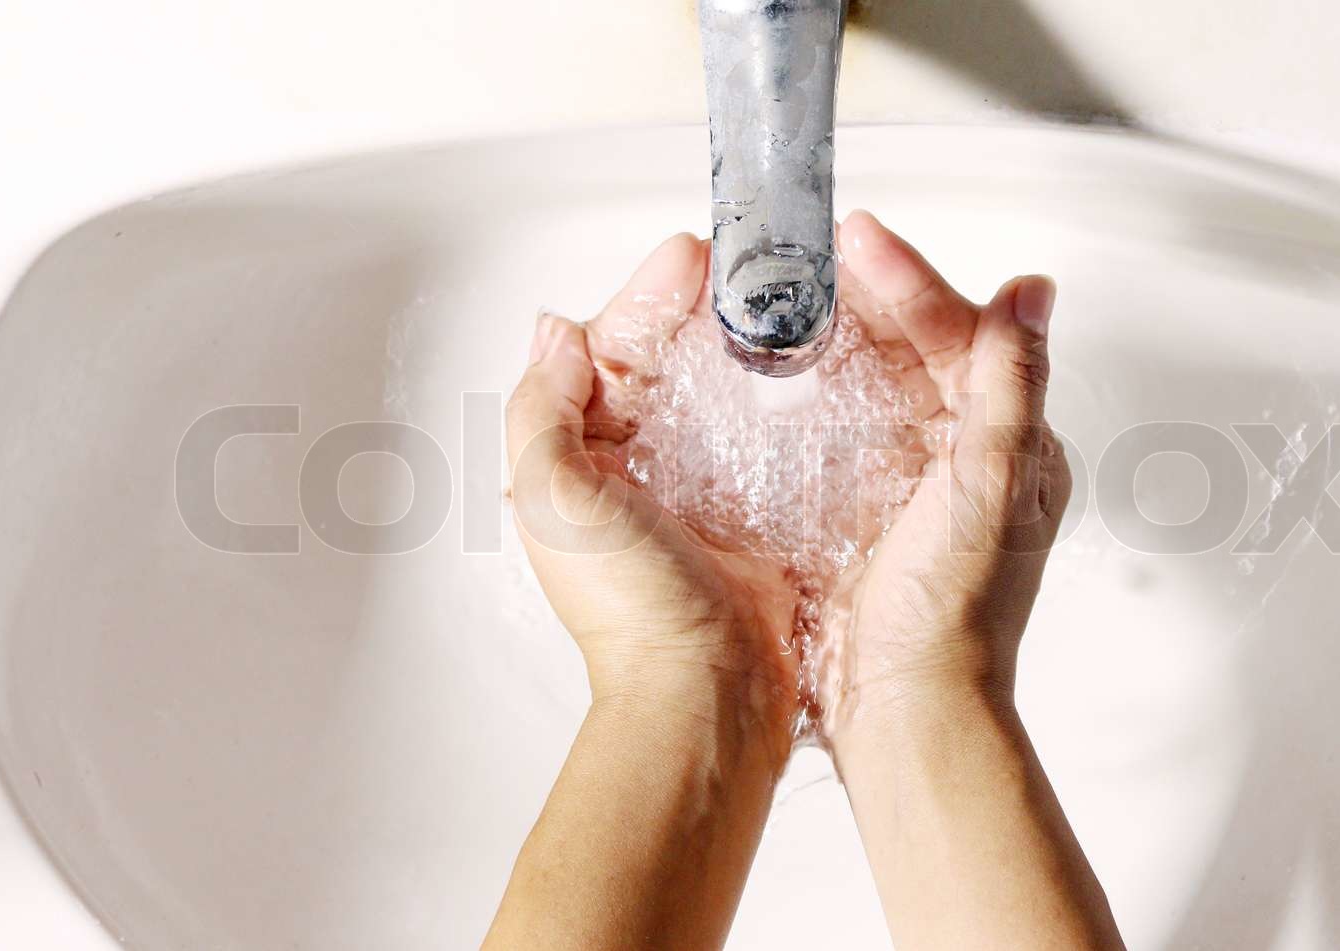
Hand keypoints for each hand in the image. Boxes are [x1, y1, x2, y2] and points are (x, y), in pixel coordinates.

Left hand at [506, 234, 798, 749]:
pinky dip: (774, 395)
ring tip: (768, 299)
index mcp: (577, 460)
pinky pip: (762, 434)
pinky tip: (797, 366)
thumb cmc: (630, 610)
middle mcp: (632, 470)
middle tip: (734, 266)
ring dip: (735, 344)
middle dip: (692, 308)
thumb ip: (541, 410)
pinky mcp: (752, 509)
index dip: (643, 299)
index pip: (605, 353)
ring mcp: (696, 488)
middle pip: (661, 362)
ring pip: (711, 391)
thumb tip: (556, 333)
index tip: (685, 261)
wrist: (709, 688)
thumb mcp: (553, 495)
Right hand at [821, 210, 1071, 734]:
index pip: (960, 337)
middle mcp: (964, 457)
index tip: (857, 238)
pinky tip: (774, 372)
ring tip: (790, 293)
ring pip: (874, 385)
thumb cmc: (955, 612)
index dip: (910, 281)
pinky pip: (838, 432)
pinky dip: (810, 395)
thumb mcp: (991, 485)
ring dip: (835, 336)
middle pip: (915, 350)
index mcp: (1009, 444)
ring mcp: (910, 484)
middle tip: (814, 251)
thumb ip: (1011, 385)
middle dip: (868, 296)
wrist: (904, 708)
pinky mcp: (860, 512)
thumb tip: (1035, 289)